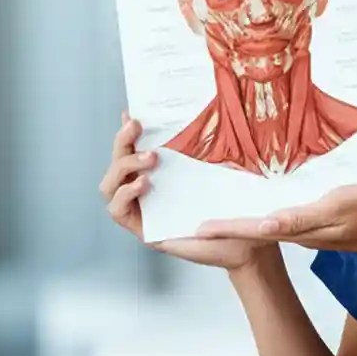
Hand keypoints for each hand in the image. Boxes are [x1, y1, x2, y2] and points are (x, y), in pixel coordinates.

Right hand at [100, 111, 277, 270]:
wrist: (247, 243)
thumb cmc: (236, 208)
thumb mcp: (223, 171)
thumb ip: (211, 150)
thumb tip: (211, 119)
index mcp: (162, 174)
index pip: (135, 150)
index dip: (128, 132)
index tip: (131, 112)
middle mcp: (147, 190)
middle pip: (117, 163)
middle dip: (122, 142)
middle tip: (137, 126)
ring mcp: (143, 211)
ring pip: (109, 184)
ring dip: (124, 165)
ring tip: (151, 159)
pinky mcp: (143, 230)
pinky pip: (117, 210)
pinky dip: (125, 194)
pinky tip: (142, 184)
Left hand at [195, 183, 356, 272]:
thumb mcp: (335, 208)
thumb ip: (300, 217)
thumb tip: (264, 224)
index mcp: (299, 231)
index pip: (255, 230)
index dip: (227, 229)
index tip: (198, 228)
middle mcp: (299, 233)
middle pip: (256, 228)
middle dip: (229, 223)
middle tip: (200, 216)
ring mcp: (309, 230)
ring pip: (269, 223)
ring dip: (245, 217)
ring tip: (222, 205)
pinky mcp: (318, 223)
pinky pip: (285, 218)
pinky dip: (267, 212)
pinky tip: (262, 201)